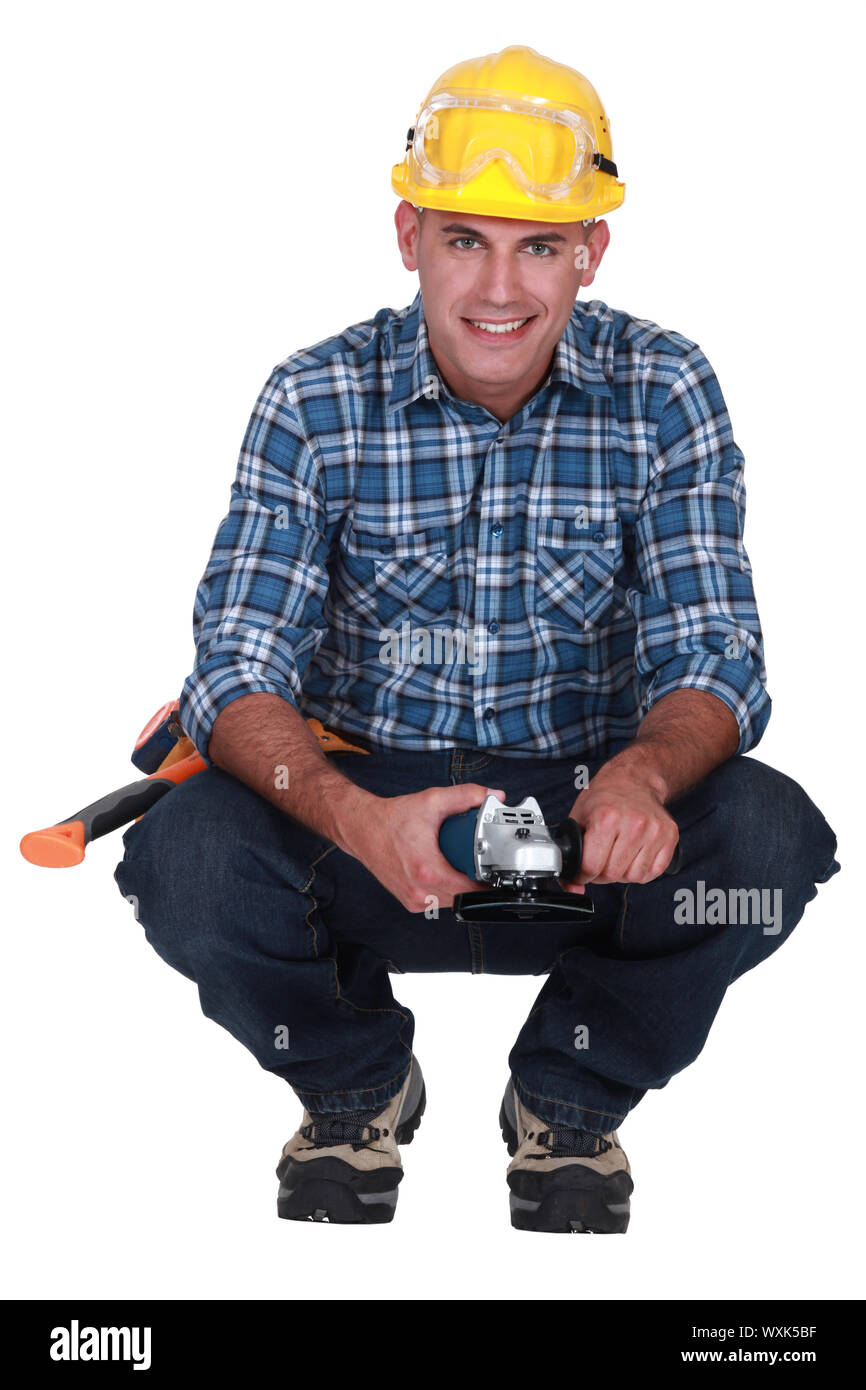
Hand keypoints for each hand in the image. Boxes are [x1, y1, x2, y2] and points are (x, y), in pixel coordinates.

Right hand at [342, 782, 505, 914]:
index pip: (471, 889)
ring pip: (452, 901)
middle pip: (464, 896)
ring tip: (457, 863)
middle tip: (476, 860)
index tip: (494, 867)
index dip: (488, 880)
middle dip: (474, 879)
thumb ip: (466, 796)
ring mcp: (415, 900)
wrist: (361, 829)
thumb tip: (493, 795)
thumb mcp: (431, 801)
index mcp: (427, 871)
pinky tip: (442, 870)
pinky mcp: (411, 902)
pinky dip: (445, 889)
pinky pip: (438, 901)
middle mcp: (420, 891)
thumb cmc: (391, 819)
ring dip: (460, 885)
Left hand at [561, 766, 678, 889]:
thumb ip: (570, 855)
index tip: (583, 869)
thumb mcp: (577, 819)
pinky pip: (653, 872)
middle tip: (600, 859)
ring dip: (622, 872)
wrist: (633, 779)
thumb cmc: (604, 798)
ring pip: (634, 876)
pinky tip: (633, 854)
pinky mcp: (669, 835)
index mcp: (606, 817)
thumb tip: (573, 887)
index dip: (583, 873)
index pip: (592, 866)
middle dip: (602, 873)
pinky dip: (641, 870)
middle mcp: (633, 823)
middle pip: (612, 874)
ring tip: (617, 854)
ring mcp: (654, 830)